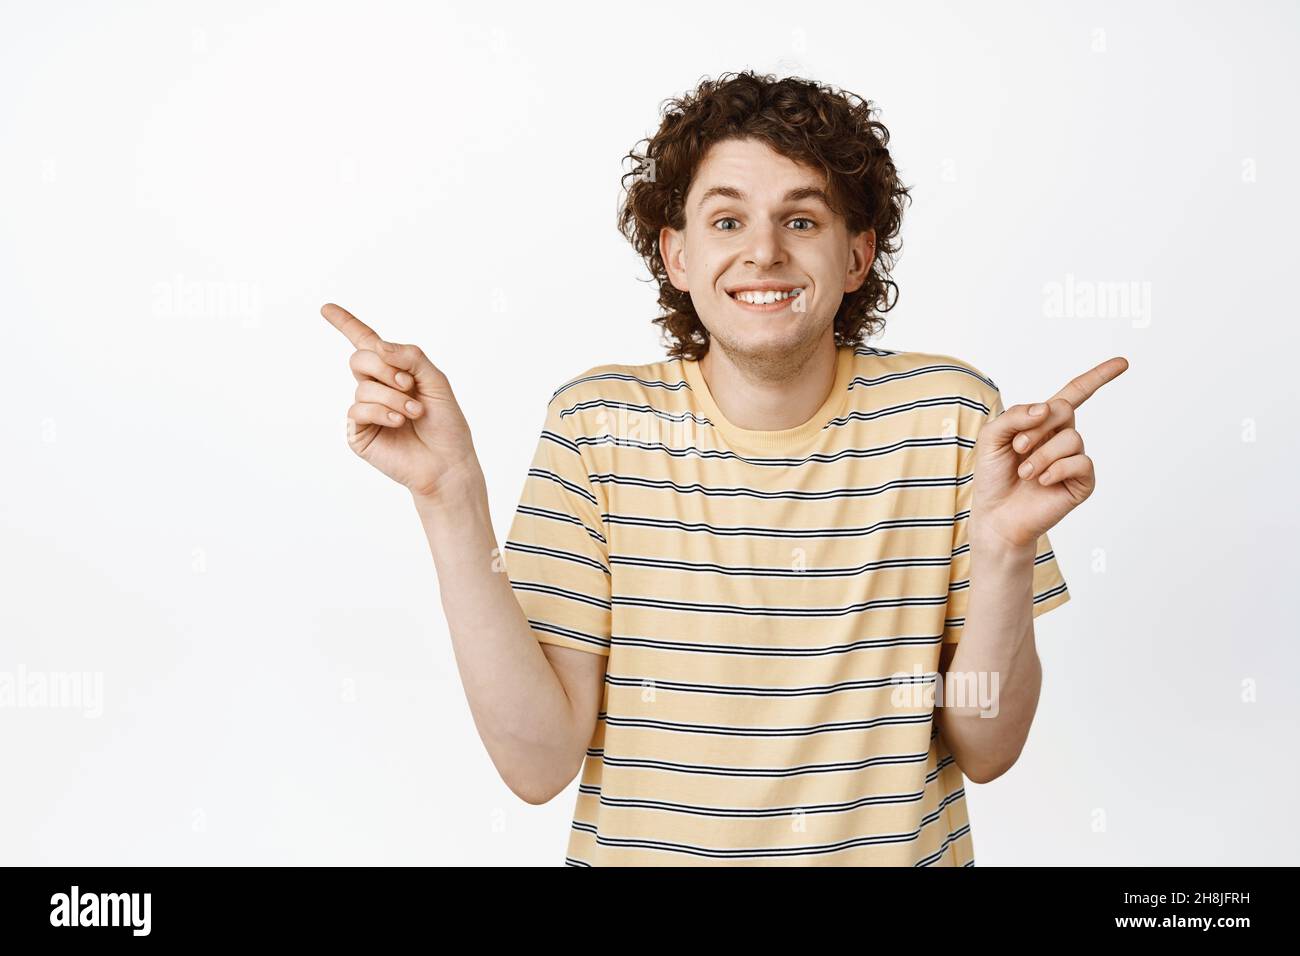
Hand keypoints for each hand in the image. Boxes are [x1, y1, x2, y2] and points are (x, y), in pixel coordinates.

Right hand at [321, 303, 479, 499]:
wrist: (447, 462)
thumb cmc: (445, 423)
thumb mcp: (435, 381)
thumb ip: (411, 357)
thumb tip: (379, 347)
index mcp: (394, 372)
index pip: (366, 343)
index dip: (346, 324)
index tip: (326, 308)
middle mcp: (375, 388)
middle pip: (360, 358)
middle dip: (385, 368)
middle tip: (409, 385)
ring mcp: (365, 411)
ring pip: (363, 387)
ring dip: (393, 397)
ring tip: (414, 413)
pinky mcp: (359, 433)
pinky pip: (358, 410)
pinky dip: (381, 412)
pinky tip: (398, 422)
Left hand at [969, 357, 1128, 550]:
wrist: (995, 515)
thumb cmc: (993, 476)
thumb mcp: (992, 437)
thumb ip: (1014, 415)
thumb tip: (1046, 407)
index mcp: (1044, 423)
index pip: (1075, 393)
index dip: (1098, 377)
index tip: (1123, 363)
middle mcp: (1063, 437)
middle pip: (1065, 409)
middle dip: (1037, 425)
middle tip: (1018, 447)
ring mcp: (1074, 459)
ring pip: (1072, 438)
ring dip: (1042, 455)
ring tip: (1025, 472)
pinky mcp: (1082, 481)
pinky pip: (1082, 462)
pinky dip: (1057, 469)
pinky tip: (1043, 481)